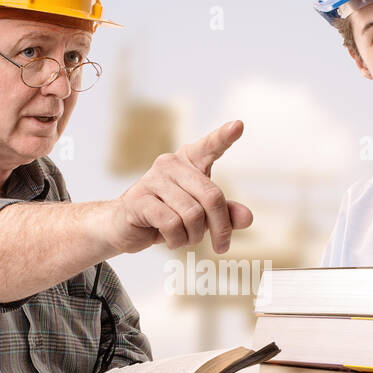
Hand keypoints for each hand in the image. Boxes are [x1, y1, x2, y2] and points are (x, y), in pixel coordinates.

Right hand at [108, 120, 252, 254]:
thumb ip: (225, 214)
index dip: (224, 137)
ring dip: (194, 236)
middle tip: (222, 247)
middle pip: (211, 197)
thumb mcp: (200, 216)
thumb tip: (248, 218)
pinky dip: (176, 239)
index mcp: (188, 162)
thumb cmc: (167, 216)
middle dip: (220, 228)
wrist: (125, 227)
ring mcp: (153, 179)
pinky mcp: (139, 199)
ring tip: (185, 239)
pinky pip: (171, 224)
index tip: (238, 125)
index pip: (209, 147)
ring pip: (192, 215)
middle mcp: (170, 164)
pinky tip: (169, 240)